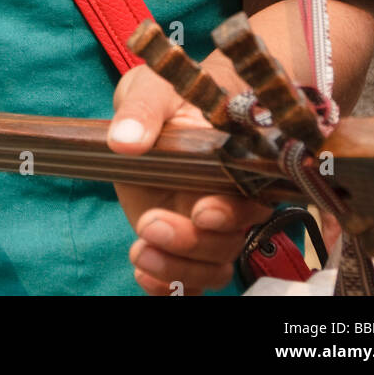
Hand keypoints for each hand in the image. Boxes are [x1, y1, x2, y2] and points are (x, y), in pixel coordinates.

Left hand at [108, 64, 269, 296]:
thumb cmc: (171, 89)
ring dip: (179, 270)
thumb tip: (124, 140)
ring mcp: (207, 223)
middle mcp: (230, 196)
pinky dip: (170, 287)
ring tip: (140, 254)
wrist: (164, 104)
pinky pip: (189, 280)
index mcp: (238, 159)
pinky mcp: (184, 240)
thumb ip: (143, 110)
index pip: (249, 198)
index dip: (230, 212)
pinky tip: (144, 275)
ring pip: (212, 265)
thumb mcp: (155, 87)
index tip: (200, 209)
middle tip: (151, 224)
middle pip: (229, 240)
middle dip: (193, 243)